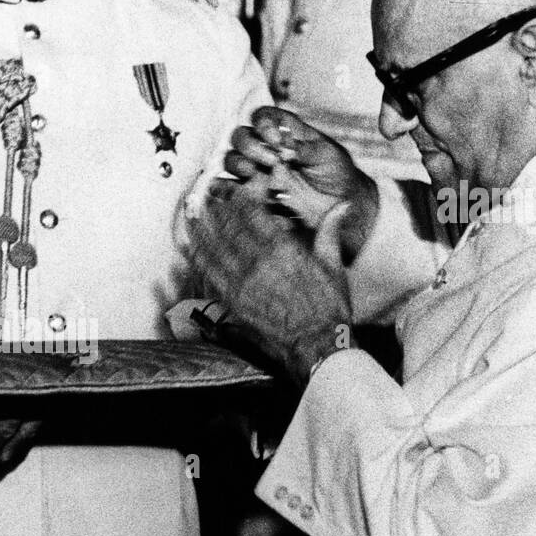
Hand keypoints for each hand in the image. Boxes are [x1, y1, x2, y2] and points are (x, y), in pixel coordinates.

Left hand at [189, 178, 353, 382]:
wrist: (317, 344)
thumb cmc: (328, 309)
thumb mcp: (333, 265)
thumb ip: (330, 231)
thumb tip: (344, 204)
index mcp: (284, 248)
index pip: (254, 215)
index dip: (239, 200)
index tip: (232, 191)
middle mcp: (260, 262)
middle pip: (230, 228)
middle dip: (217, 211)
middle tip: (206, 198)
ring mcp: (243, 282)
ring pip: (215, 248)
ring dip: (202, 230)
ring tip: (193, 217)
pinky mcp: (233, 302)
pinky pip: (210, 275)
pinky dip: (199, 259)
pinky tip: (191, 249)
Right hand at [225, 107, 378, 261]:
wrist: (338, 205)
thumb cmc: (335, 173)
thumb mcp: (327, 155)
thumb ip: (305, 148)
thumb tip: (285, 146)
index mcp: (284, 132)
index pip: (263, 117)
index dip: (263, 123)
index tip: (276, 140)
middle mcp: (266, 149)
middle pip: (241, 136)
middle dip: (251, 146)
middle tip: (272, 161)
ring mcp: (257, 171)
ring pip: (232, 160)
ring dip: (240, 164)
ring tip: (256, 174)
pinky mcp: (252, 194)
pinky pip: (230, 188)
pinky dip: (226, 187)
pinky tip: (235, 189)